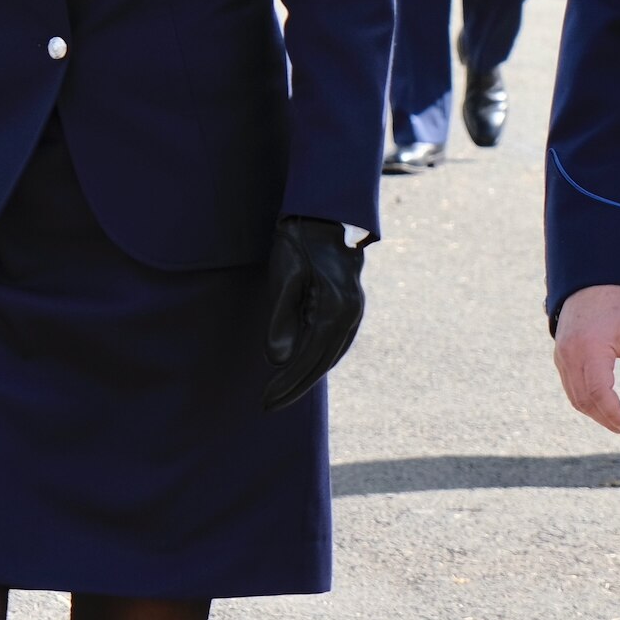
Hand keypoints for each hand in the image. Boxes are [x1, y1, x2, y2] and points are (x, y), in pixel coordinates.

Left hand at [261, 216, 366, 410]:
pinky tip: (301, 367)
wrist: (320, 214)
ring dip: (306, 376)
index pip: (309, 359)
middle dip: (295, 387)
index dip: (288, 383)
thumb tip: (277, 361)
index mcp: (335, 309)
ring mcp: (353, 312)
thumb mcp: (284, 276)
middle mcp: (350, 315)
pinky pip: (333, 343)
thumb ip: (281, 317)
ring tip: (281, 393)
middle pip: (321, 363)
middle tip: (267, 404)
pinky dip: (317, 359)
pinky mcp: (349, 308)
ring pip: (330, 355)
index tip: (266, 401)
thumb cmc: (297, 242)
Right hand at [553, 283, 619, 437]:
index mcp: (590, 348)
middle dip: (608, 420)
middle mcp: (570, 355)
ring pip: (575, 398)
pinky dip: (587, 402)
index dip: (615, 416)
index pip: (599, 394)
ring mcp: (562, 356)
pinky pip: (571, 387)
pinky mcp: (560, 356)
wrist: (591, 281)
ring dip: (597, 414)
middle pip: (585, 401)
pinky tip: (605, 405)